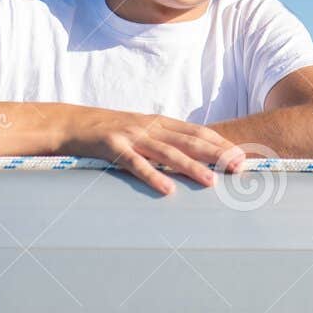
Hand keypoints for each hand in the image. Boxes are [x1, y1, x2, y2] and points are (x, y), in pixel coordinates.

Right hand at [63, 108, 241, 195]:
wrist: (71, 123)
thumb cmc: (109, 131)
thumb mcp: (141, 131)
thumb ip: (164, 140)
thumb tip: (190, 156)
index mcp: (159, 122)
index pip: (197, 131)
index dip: (220, 143)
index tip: (240, 156)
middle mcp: (150, 127)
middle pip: (190, 141)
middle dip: (216, 154)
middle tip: (238, 167)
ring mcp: (132, 137)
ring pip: (167, 153)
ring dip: (191, 167)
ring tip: (211, 181)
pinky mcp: (113, 147)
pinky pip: (136, 165)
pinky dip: (153, 176)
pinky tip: (167, 190)